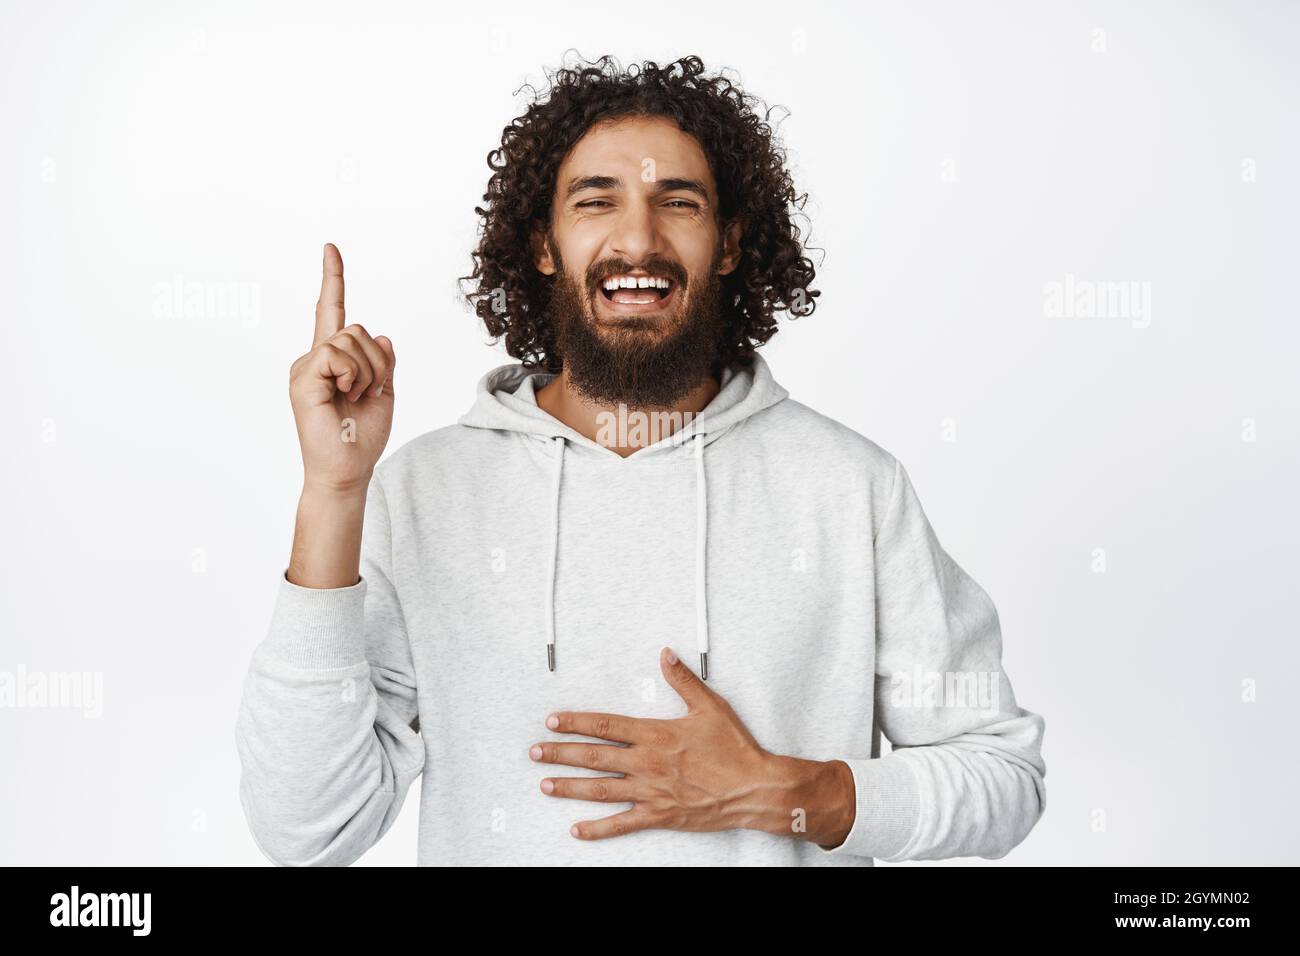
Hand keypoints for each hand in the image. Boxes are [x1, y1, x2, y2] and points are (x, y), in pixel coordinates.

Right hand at [289, 243, 395, 493]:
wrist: (348, 469)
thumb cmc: (363, 437)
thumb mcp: (385, 392)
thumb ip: (384, 362)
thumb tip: (382, 335)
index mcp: (332, 361)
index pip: (331, 312)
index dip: (332, 280)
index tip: (330, 249)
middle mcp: (313, 359)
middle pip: (356, 328)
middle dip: (377, 362)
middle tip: (368, 395)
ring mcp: (305, 368)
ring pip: (350, 339)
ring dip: (368, 372)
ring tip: (356, 399)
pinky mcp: (303, 378)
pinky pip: (337, 354)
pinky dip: (353, 375)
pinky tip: (346, 397)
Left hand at [530, 647, 855, 845]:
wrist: (754, 787)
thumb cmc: (734, 749)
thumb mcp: (710, 707)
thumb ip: (683, 680)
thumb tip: (666, 655)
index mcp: (655, 734)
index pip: (605, 726)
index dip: (576, 723)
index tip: (553, 721)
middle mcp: (647, 763)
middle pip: (594, 757)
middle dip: (560, 754)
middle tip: (535, 752)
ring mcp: (650, 792)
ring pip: (600, 789)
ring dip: (569, 787)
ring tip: (545, 784)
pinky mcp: (659, 815)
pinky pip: (621, 824)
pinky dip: (597, 829)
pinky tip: (577, 829)